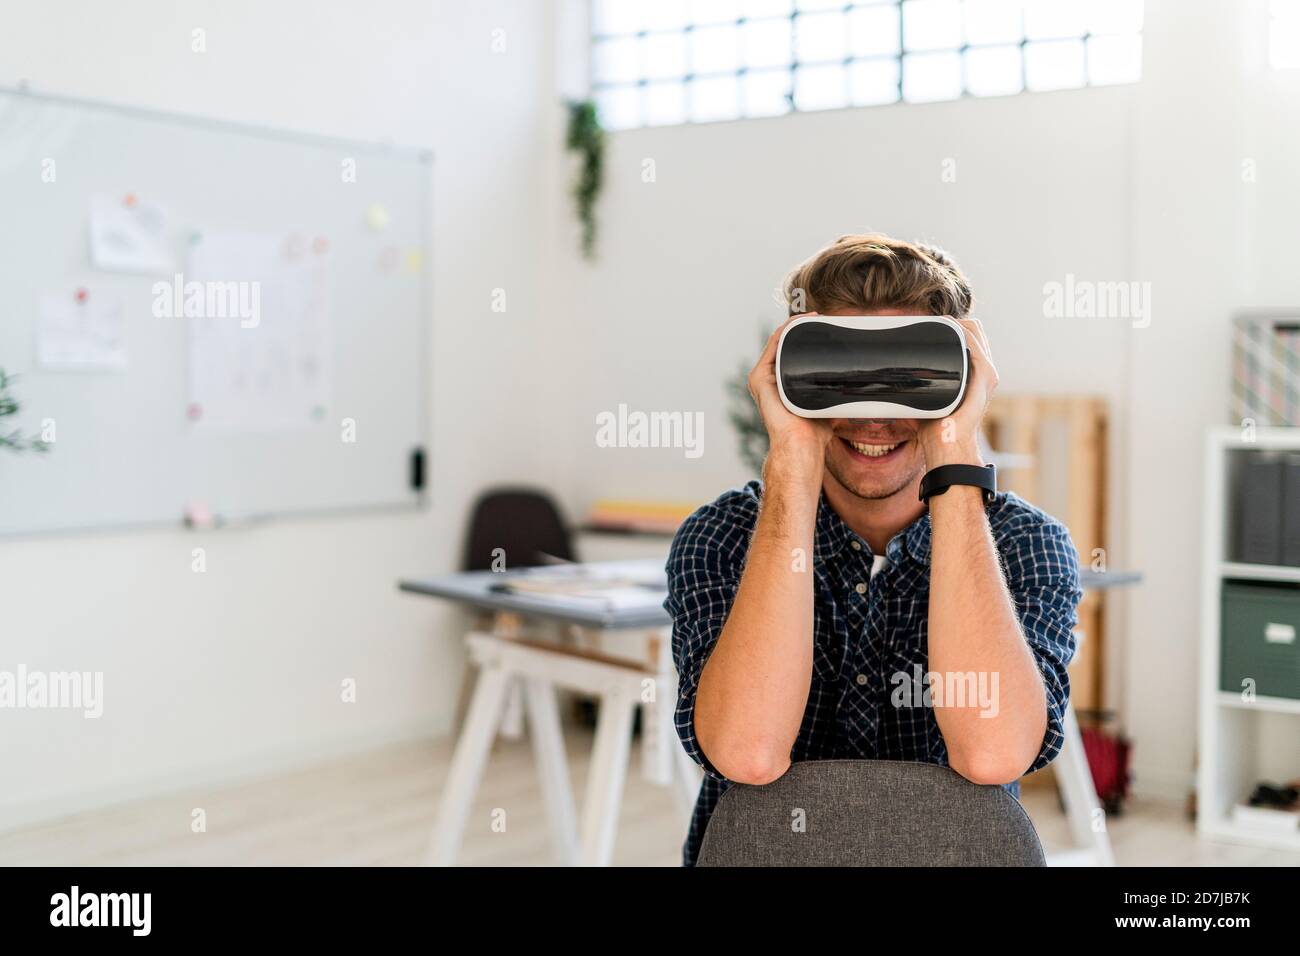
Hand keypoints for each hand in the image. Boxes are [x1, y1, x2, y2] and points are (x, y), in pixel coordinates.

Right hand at [749, 314, 832, 482]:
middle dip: (804, 327)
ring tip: (816, 316)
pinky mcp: (759, 378)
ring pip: (780, 341)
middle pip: (786, 344)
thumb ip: (838, 390)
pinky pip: (773, 344)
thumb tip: (865, 382)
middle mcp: (770, 378)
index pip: (794, 352)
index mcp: (783, 383)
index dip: (809, 335)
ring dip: (796, 325)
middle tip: (825, 318)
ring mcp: (763, 377)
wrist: (802, 444)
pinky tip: (800, 321)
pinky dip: (786, 330)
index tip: (828, 325)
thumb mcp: (829, 402)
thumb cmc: (815, 430)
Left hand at [918, 317, 997, 467]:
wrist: (946, 446)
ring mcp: (986, 373)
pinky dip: (960, 329)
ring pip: (974, 329)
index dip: (949, 325)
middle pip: (972, 328)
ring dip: (953, 320)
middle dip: (950, 320)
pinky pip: (974, 342)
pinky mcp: (983, 377)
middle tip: (923, 322)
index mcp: (972, 373)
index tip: (924, 323)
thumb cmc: (932, 427)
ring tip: (929, 321)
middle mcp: (983, 370)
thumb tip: (877, 382)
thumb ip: (907, 387)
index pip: (968, 336)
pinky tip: (944, 324)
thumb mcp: (920, 400)